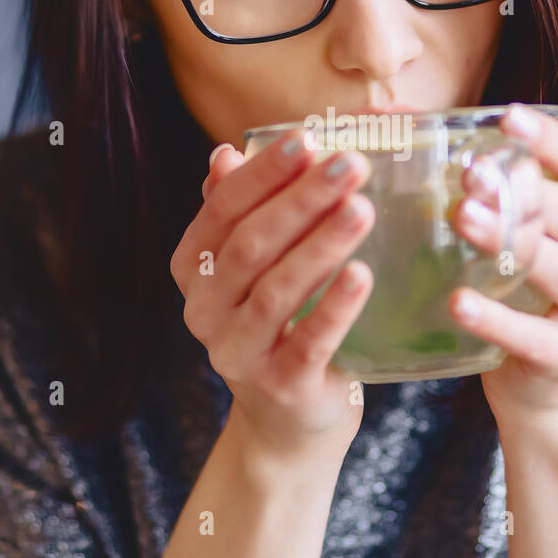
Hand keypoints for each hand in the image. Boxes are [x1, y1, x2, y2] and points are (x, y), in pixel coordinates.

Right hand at [170, 131, 374, 462]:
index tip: (307, 136)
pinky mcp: (281, 386)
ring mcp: (238, 352)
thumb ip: (242, 211)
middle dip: (301, 200)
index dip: (263, 172)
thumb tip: (227, 151)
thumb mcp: (256, 267)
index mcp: (194, 268)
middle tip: (352, 164)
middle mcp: (205, 310)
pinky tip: (364, 274)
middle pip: (251, 244)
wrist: (290, 421)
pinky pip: (308, 342)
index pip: (222, 209)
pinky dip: (335, 306)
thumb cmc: (281, 323)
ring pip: (277, 290)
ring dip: (321, 245)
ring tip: (363, 209)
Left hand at [447, 104, 557, 437]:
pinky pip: (535, 336)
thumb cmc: (545, 288)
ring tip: (462, 219)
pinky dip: (496, 318)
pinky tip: (458, 301)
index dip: (555, 144)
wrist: (548, 382)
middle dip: (526, 191)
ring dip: (512, 242)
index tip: (508, 117)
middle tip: (470, 172)